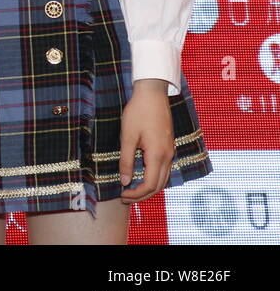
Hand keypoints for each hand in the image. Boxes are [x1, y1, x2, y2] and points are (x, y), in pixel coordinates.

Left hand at [118, 78, 174, 202]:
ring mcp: (170, 152)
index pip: (150, 185)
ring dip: (148, 187)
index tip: (122, 195)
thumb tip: (125, 181)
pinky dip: (153, 177)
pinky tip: (140, 175)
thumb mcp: (127, 136)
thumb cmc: (138, 112)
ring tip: (130, 188)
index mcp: (158, 155)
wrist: (153, 94)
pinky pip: (163, 169)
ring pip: (163, 178)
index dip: (136, 194)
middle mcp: (168, 156)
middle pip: (158, 185)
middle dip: (142, 194)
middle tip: (124, 196)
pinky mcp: (168, 147)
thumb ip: (126, 160)